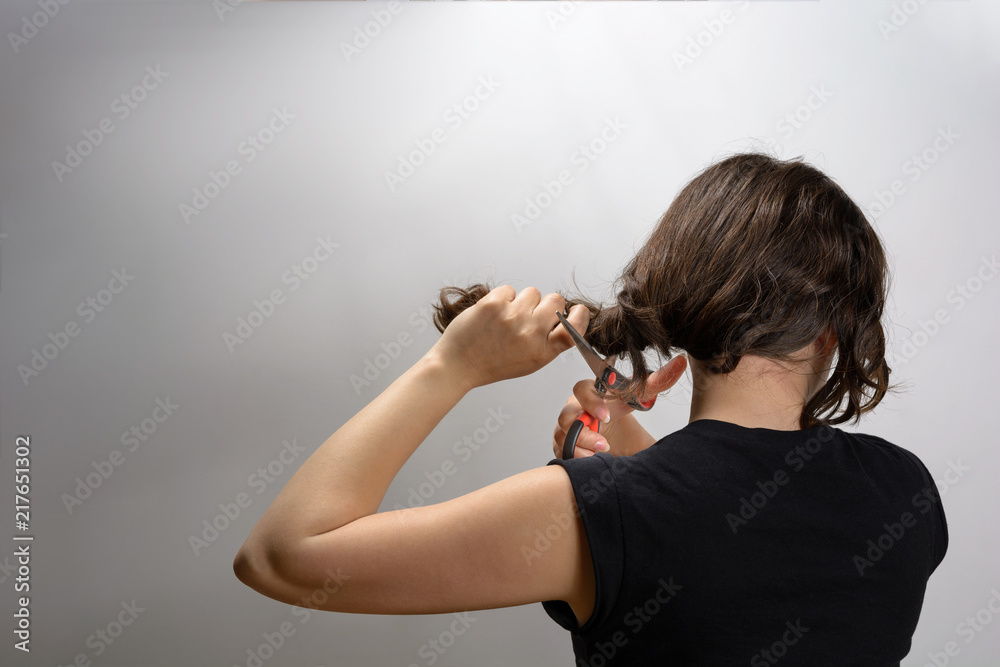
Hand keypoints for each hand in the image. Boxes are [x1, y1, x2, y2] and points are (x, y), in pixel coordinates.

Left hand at [427, 285, 590, 391]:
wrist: (459, 364)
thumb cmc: (493, 363)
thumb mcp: (530, 361)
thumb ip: (549, 341)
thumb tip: (563, 318)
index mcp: (543, 351)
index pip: (574, 327)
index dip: (578, 315)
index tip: (575, 310)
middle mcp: (530, 333)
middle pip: (555, 300)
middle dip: (545, 304)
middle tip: (529, 315)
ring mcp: (512, 316)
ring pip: (532, 292)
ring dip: (522, 301)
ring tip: (507, 318)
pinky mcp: (493, 304)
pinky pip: (509, 290)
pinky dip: (502, 298)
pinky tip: (493, 315)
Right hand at [552, 355, 687, 457]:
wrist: (616, 448)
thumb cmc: (622, 422)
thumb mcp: (639, 402)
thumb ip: (657, 383)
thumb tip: (680, 363)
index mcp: (591, 396)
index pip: (581, 389)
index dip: (591, 402)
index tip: (606, 416)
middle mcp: (574, 411)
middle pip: (566, 415)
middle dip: (584, 431)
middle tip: (604, 444)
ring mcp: (565, 430)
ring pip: (563, 436)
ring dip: (583, 447)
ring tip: (603, 453)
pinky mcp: (561, 447)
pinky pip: (562, 452)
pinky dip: (577, 458)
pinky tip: (592, 461)